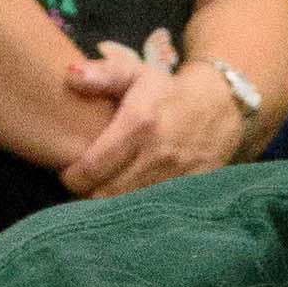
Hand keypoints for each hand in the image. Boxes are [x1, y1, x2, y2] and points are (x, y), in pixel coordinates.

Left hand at [61, 39, 247, 197]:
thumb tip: (69, 75)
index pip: (92, 168)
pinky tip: (129, 202)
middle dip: (88, 194)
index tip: (69, 173)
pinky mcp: (187, 193)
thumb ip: (101, 74)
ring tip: (103, 193)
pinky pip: (153, 213)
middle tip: (84, 186)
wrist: (218, 108)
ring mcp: (174, 178)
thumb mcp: (135, 73)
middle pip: (106, 195)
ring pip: (127, 208)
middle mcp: (156, 155)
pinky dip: (136, 213)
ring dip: (110, 207)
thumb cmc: (166, 92)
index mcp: (138, 124)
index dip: (73, 177)